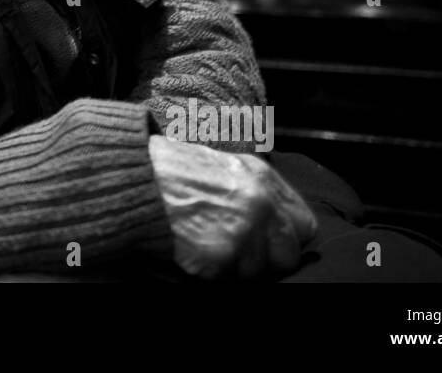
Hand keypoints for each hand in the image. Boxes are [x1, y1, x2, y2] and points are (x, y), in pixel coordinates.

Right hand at [147, 134, 316, 279]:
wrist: (137, 180)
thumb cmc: (174, 171)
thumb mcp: (225, 165)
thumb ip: (259, 189)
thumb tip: (280, 218)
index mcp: (263, 179)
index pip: (305, 225)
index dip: (286, 236)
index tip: (270, 240)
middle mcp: (260, 205)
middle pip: (288, 255)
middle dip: (265, 257)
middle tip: (236, 247)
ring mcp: (242, 232)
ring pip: (256, 272)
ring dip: (235, 265)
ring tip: (207, 239)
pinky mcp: (219, 256)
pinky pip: (226, 278)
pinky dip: (210, 269)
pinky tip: (194, 246)